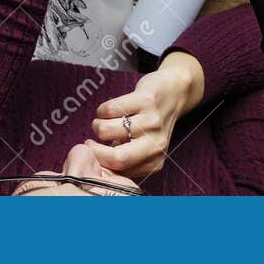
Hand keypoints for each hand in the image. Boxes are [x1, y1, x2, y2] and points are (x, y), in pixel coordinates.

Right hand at [89, 52, 203, 179]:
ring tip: (104, 122)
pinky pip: (109, 109)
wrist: (174, 91)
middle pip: (116, 158)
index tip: (92, 156)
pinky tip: (110, 110)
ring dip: (97, 125)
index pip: (120, 172)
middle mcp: (156, 144)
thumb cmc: (152, 123)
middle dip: (95, 151)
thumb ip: (126, 160)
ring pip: (106, 130)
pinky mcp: (145, 99)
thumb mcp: (146, 148)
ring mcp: (151, 121)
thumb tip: (97, 167)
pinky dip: (102, 110)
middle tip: (89, 143)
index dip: (100, 164)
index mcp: (155, 161)